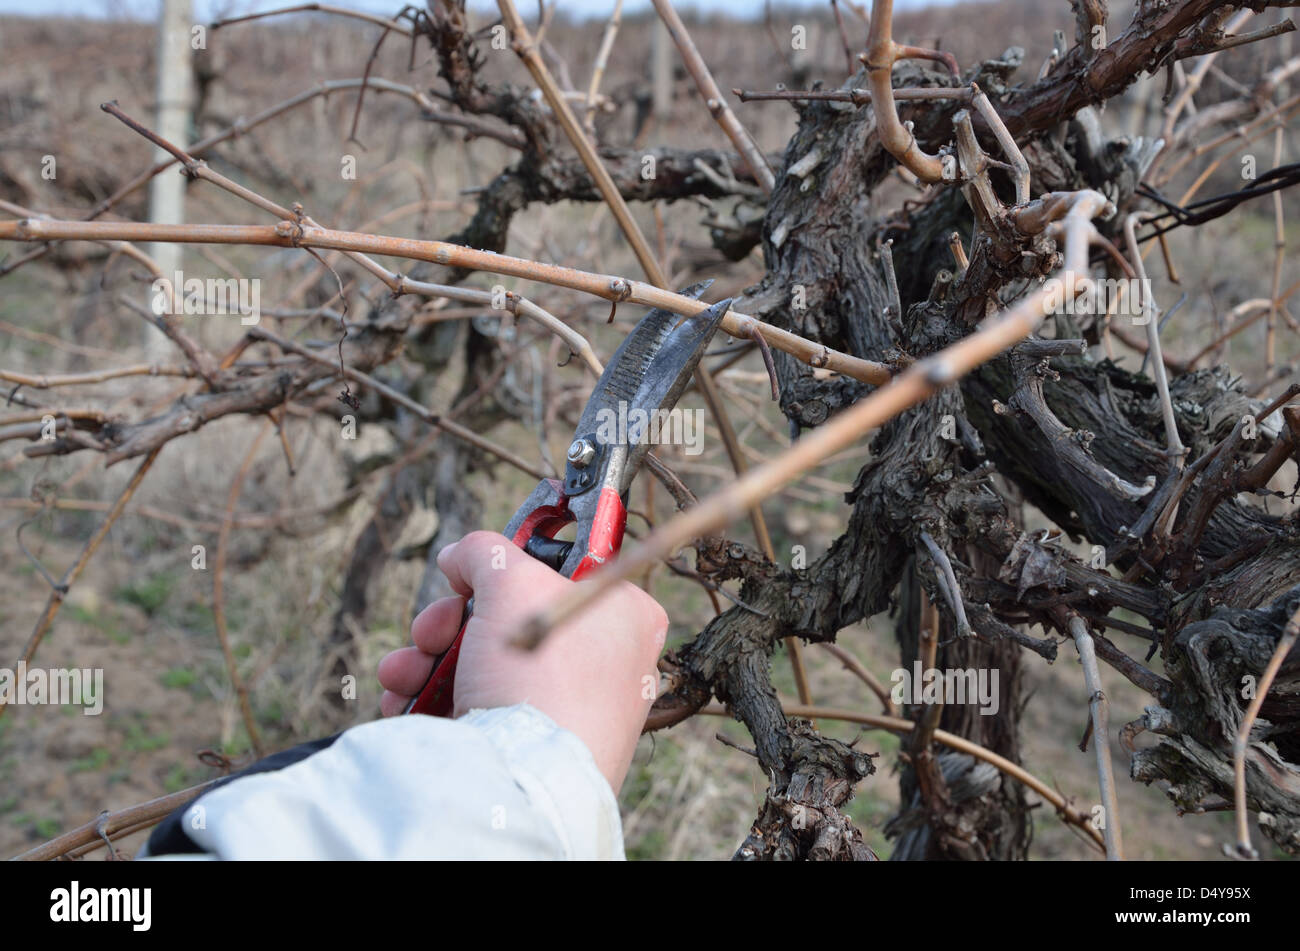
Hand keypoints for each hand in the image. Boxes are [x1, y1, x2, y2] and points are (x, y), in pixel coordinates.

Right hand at [377, 531, 667, 792]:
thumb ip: (483, 552)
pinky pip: (482, 709)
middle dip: (450, 623)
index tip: (475, 575)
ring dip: (429, 662)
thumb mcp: (511, 579)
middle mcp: (608, 662)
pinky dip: (436, 701)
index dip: (512, 568)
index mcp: (625, 614)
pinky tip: (408, 703)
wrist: (525, 777)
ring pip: (485, 663)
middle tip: (431, 631)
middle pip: (512, 620)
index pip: (565, 571)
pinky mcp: (536, 750)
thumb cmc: (539, 671)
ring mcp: (572, 710)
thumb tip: (459, 557)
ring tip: (405, 674)